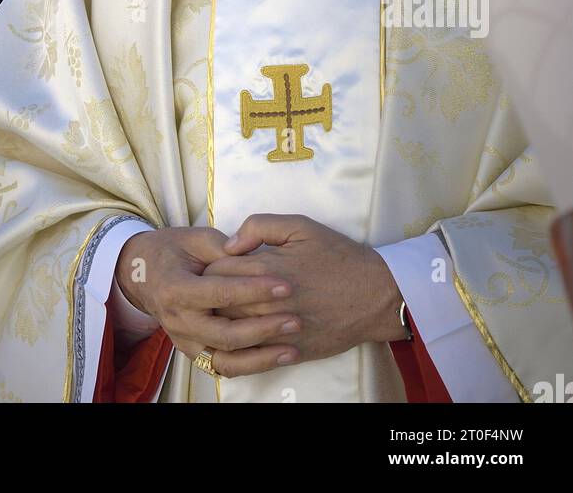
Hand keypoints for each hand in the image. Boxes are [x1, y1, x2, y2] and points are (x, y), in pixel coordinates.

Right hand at [114, 227, 300, 373]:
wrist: (141, 273)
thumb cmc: (172, 250)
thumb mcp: (196, 238)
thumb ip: (225, 249)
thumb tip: (256, 257)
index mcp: (176, 288)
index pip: (220, 293)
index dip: (254, 290)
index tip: (285, 285)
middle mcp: (179, 320)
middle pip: (226, 334)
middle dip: (264, 328)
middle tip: (295, 319)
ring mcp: (184, 341)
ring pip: (226, 359)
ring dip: (262, 356)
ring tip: (292, 347)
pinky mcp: (193, 352)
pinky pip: (224, 367)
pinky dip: (251, 365)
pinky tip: (276, 357)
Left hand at [203, 214, 404, 371]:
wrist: (375, 295)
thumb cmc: (338, 256)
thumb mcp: (300, 226)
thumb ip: (259, 227)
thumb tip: (230, 244)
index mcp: (265, 268)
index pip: (215, 271)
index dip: (208, 267)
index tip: (209, 265)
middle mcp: (266, 302)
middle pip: (217, 303)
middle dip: (209, 296)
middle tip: (207, 290)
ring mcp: (277, 331)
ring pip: (230, 331)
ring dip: (220, 322)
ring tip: (218, 312)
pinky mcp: (289, 351)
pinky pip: (252, 355)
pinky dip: (239, 348)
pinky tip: (235, 338)